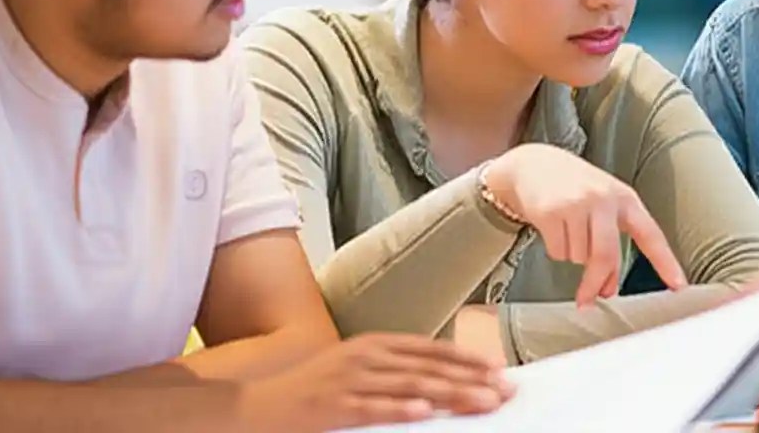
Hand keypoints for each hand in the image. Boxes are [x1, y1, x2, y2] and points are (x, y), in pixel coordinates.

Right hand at [241, 332, 513, 431]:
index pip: (431, 349)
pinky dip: (400, 409)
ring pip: (410, 386)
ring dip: (450, 394)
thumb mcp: (354, 373)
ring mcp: (347, 379)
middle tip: (504, 390)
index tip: (499, 370)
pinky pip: (372, 408)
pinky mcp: (332, 406)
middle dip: (471, 379)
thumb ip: (393, 374)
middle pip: (429, 367)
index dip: (467, 359)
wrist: (253, 407)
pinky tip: (424, 413)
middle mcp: (365, 356)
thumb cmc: (309, 393)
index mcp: (373, 345)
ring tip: (482, 402)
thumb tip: (437, 385)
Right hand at [486, 143, 687, 306]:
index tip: (679, 287)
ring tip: (568, 231)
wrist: (534, 164)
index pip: (651, 235)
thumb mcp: (603, 208)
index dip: (666, 263)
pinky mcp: (551, 211)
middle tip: (588, 300)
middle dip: (596, 282)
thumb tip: (608, 289)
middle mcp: (603, 199)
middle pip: (605, 256)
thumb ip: (611, 243)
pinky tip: (554, 227)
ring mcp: (576, 203)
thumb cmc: (576, 190)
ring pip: (578, 257)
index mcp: (625, 198)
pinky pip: (558, 252)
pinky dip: (556, 249)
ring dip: (572, 255)